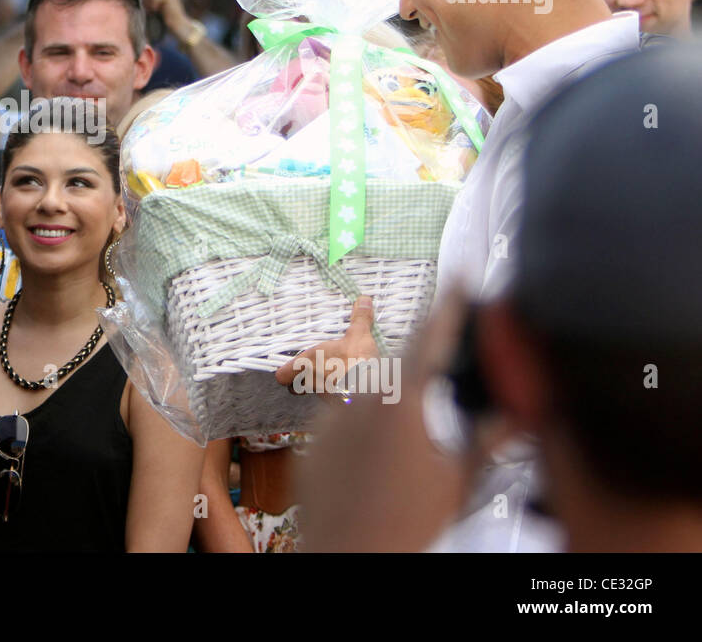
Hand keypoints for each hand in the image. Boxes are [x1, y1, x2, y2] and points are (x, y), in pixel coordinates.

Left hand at [276, 296, 378, 397]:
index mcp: (310, 361)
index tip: (287, 369)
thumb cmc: (358, 360)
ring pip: (311, 394)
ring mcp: (323, 395)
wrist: (372, 390)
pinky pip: (329, 401)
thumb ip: (360, 319)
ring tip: (328, 380)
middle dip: (298, 383)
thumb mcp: (360, 335)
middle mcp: (311, 380)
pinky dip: (334, 396)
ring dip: (316, 388)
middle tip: (307, 374)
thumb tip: (364, 299)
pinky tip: (345, 389)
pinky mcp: (337, 405)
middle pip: (294, 387)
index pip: (283, 374)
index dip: (285, 373)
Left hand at [294, 290, 480, 551]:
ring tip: (406, 428)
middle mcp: (361, 400)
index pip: (431, 338)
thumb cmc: (405, 526)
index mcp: (403, 403)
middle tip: (442, 350)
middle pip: (398, 358)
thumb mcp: (459, 480)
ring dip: (392, 392)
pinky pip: (342, 414)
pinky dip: (364, 420)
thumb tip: (523, 412)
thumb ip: (490, 438)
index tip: (457, 279)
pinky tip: (379, 451)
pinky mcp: (312, 436)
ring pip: (368, 386)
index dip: (448, 307)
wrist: (348, 556)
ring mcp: (331, 416)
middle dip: (421, 352)